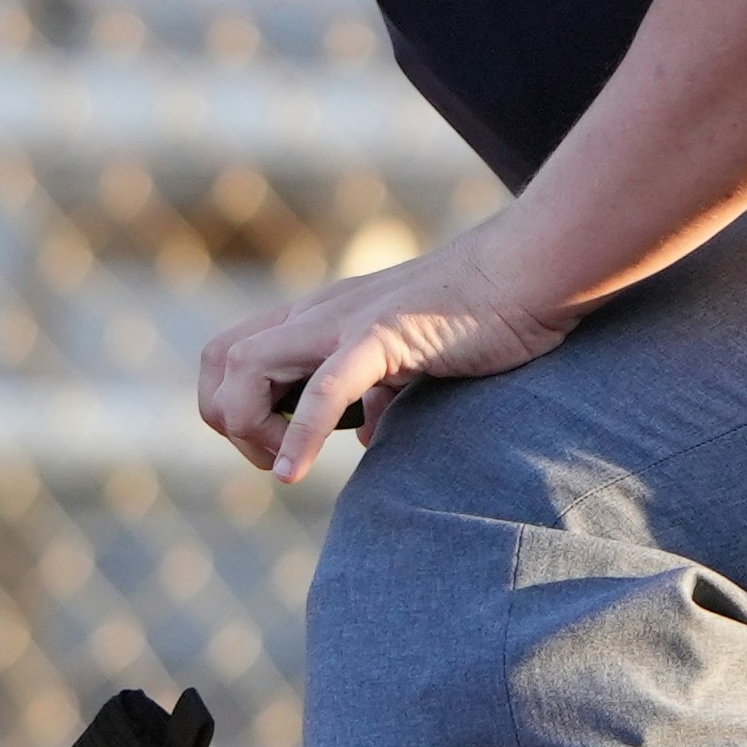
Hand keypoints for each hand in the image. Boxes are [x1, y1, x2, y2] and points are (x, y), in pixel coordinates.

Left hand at [195, 222, 576, 480]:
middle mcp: (315, 314)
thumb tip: (361, 434)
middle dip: (228, 421)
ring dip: (252, 428)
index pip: (227, 357)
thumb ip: (375, 390)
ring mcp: (343, 321)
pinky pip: (324, 387)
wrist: (528, 273)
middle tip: (275, 459)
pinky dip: (298, 435)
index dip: (233, 409)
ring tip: (288, 464)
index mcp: (315, 317)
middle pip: (217, 361)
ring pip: (246, 367)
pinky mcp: (383, 335)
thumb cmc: (479, 316)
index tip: (274, 449)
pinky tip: (294, 473)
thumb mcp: (408, 359)